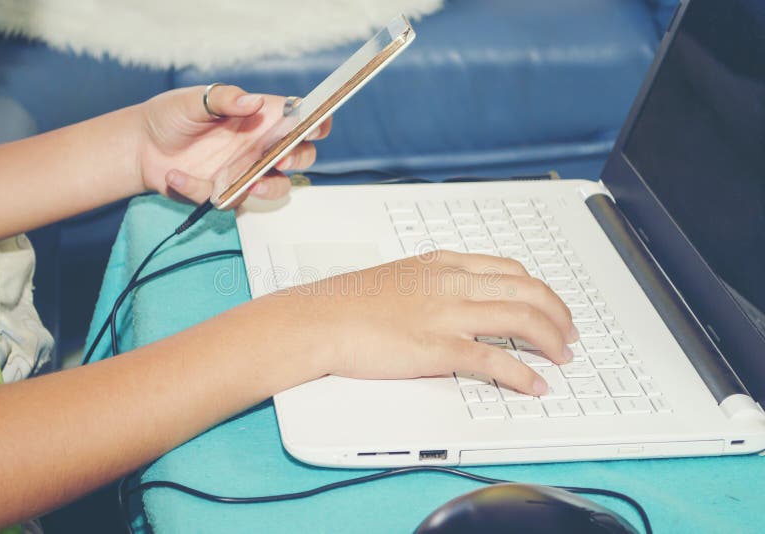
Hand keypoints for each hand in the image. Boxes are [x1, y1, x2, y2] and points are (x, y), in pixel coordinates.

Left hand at [137, 85, 331, 205]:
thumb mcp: (193, 100)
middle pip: (302, 155)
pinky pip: (229, 199)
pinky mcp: (227, 193)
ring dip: (269, 188)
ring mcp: (247, 172)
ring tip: (249, 185)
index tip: (314, 126)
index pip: (300, 118)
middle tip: (282, 158)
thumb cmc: (171, 116)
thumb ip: (224, 99)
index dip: (316, 122)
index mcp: (260, 117)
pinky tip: (178, 176)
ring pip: (278, 186)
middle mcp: (260, 146)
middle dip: (299, 158)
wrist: (140, 148)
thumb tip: (254, 102)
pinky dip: (200, 190)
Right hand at [270, 251, 578, 394]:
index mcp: (444, 264)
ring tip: (563, 357)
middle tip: (569, 334)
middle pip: (527, 291)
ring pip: (522, 319)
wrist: (319, 319)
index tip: (551, 305)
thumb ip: (432, 284)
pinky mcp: (439, 348)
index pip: (510, 270)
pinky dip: (524, 375)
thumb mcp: (399, 278)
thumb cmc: (348, 302)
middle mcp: (453, 283)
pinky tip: (536, 385)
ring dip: (552, 340)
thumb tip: (451, 300)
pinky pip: (496, 360)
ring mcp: (448, 314)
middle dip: (559, 314)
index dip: (540, 290)